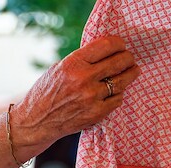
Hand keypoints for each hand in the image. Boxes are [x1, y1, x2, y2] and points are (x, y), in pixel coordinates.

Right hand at [10, 36, 140, 158]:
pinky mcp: (96, 114)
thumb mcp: (59, 68)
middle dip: (128, 58)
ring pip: (122, 81)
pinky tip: (117, 90)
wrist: (37, 121)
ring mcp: (91, 98)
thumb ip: (81, 60)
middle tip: (130, 59)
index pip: (107, 46)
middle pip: (119, 62)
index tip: (121, 45)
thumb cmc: (47, 92)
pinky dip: (119, 94)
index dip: (119, 43)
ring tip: (133, 71)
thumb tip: (106, 52)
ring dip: (130, 75)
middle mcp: (83, 79)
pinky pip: (117, 99)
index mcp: (73, 63)